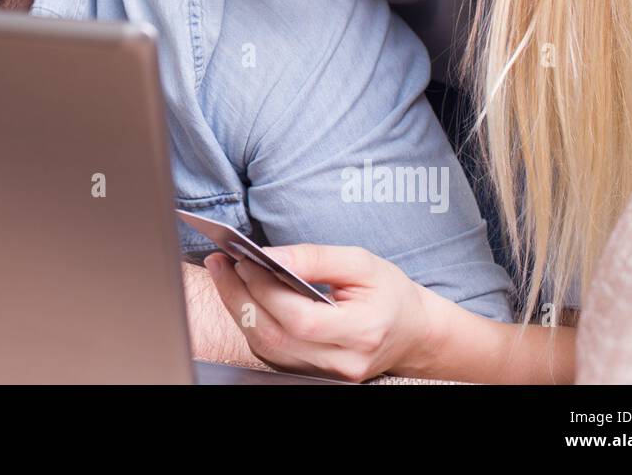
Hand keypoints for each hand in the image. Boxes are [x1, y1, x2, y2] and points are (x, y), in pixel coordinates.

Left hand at [204, 244, 433, 382]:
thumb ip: (315, 258)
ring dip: (238, 308)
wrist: (411, 332)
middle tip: (221, 262)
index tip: (243, 258)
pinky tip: (243, 296)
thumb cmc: (388, 294)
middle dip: (239, 295)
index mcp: (362, 332)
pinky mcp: (312, 376)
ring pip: (266, 347)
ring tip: (224, 273)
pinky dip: (251, 322)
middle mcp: (343, 362)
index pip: (300, 318)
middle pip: (274, 336)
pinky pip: (271, 353)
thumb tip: (270, 255)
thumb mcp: (360, 263)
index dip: (265, 289)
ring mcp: (326, 375)